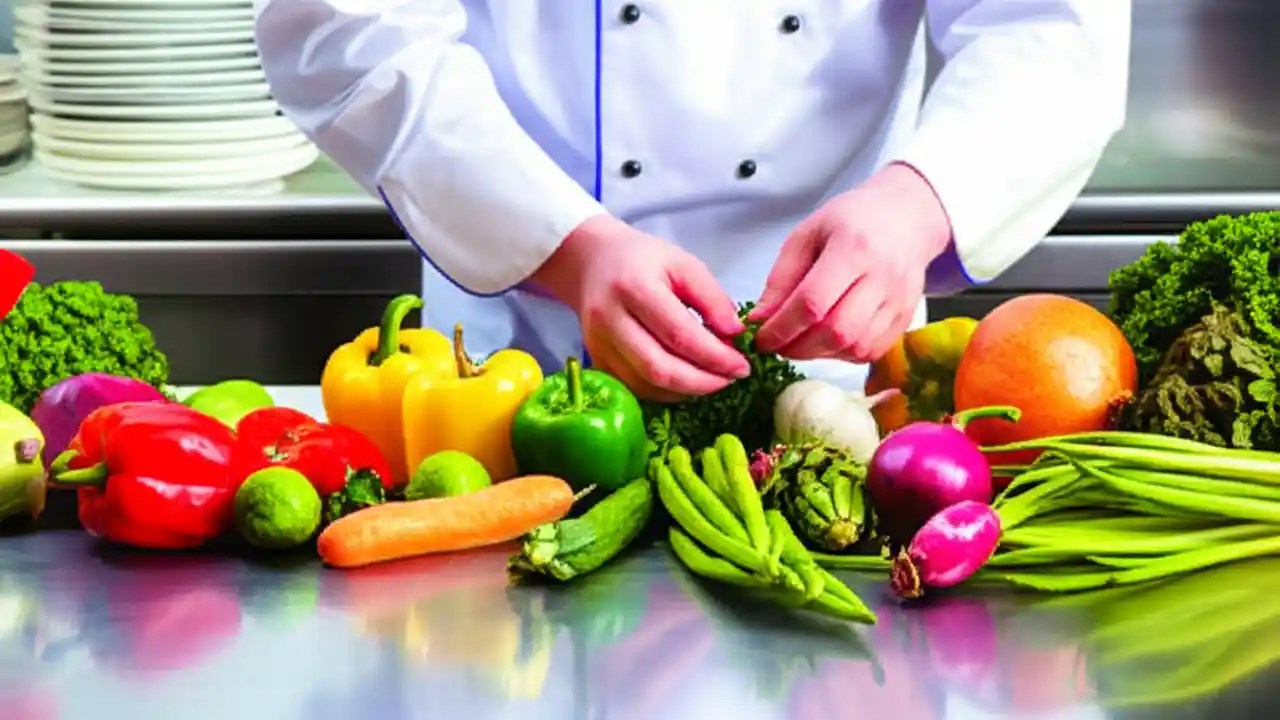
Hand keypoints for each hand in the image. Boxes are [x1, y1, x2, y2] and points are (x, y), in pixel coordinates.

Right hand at [532, 215, 749, 401]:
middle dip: (702, 382)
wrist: (592, 262)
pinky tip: (687, 382)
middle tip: (731, 380)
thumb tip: (735, 336)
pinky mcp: (596, 361)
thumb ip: (712, 299)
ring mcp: (598, 344)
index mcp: (633, 287)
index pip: (679, 334)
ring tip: (713, 380)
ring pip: (646, 385)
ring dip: (685, 391)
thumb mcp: (684, 264)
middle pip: (659, 368)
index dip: (715, 357)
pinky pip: (634, 388)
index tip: (742, 366)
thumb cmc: (643, 260)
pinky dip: (666, 392)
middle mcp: (609, 319)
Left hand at [750, 163, 952, 362]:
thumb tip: (760, 320)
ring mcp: (899, 300)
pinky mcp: (906, 317)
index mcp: (853, 247)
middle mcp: (882, 276)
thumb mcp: (806, 235)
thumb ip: (781, 278)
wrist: (906, 218)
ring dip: (820, 354)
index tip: (762, 338)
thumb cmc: (852, 221)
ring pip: (856, 347)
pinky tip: (829, 341)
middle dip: (799, 347)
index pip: (813, 302)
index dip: (782, 328)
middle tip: (778, 345)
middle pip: (837, 331)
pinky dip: (844, 354)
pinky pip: (872, 351)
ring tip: (801, 341)